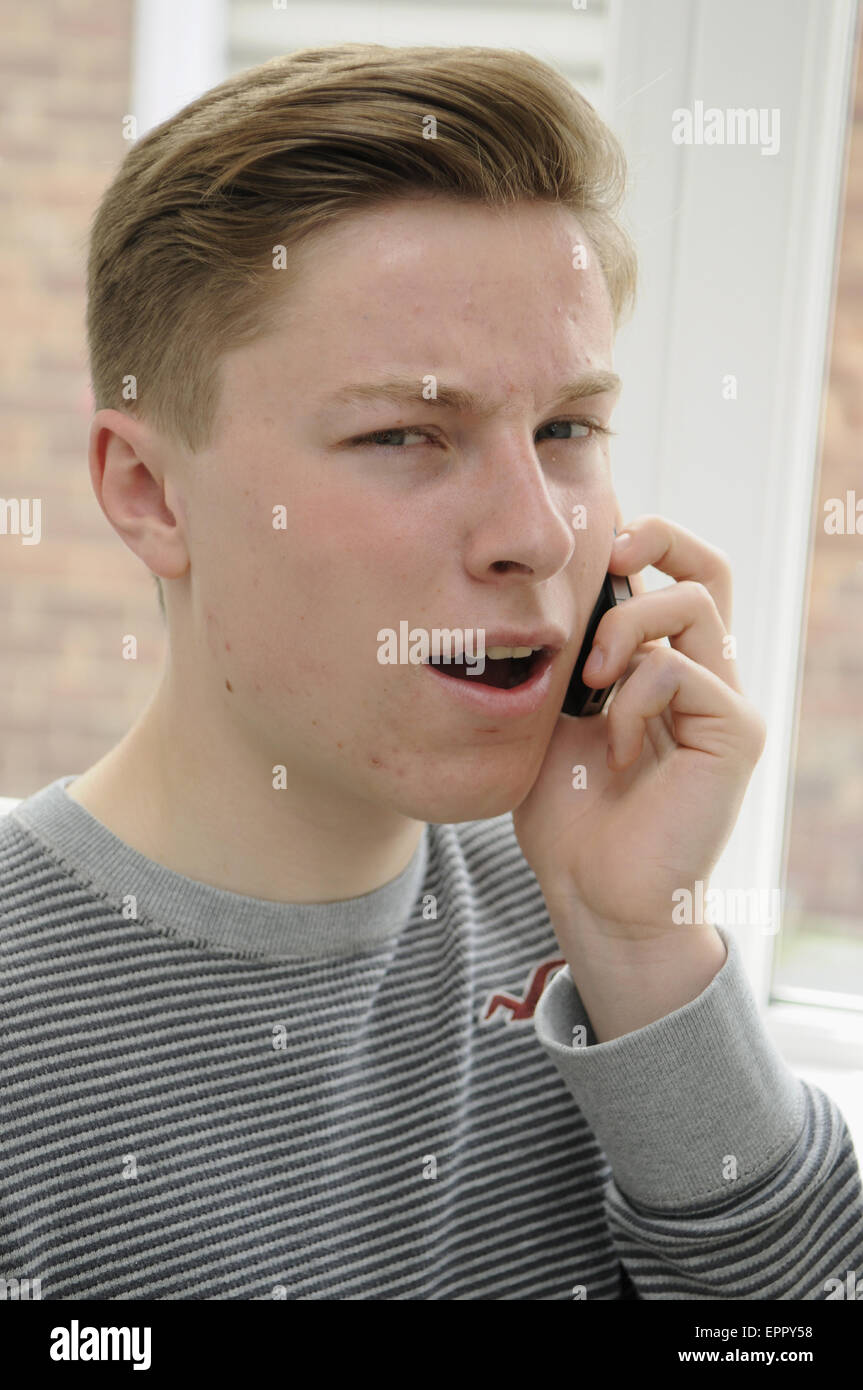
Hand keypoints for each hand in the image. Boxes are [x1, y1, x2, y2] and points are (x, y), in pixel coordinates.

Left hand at [512, 515, 765, 941]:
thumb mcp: (553, 717)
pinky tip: (614, 749)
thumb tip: (556, 591)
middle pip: (707, 568)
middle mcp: (702, 677)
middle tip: (610, 558)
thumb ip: (569, 658)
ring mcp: (724, 704)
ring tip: (591, 682)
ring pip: (695, 604)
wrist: (593, 893)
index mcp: (662, 668)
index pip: (671, 576)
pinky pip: (682, 672)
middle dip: (657, 538)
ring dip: (627, 629)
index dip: (638, 541)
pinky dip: (633, 699)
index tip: (587, 550)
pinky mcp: (734, 734)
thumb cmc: (569, 814)